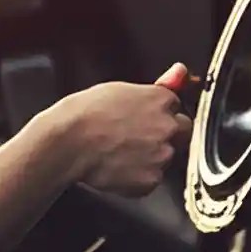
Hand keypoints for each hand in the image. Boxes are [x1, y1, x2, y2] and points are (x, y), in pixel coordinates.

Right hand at [54, 63, 194, 197]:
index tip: (143, 118)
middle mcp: (168, 127)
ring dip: (152, 156)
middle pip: (182, 132)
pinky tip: (119, 167)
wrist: (68, 142)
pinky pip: (151, 180)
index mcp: (161, 100)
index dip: (159, 113)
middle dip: (166, 134)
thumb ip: (159, 84)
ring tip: (121, 153)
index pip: (176, 106)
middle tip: (136, 137)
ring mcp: (161, 155)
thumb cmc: (86, 113)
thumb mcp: (121, 89)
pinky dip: (139, 178)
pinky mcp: (151, 180)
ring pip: (166, 157)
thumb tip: (181, 71)